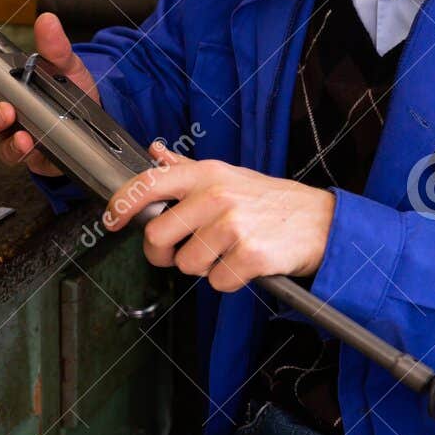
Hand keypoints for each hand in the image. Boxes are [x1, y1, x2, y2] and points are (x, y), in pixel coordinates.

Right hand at [0, 13, 95, 177]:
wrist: (98, 115)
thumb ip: (54, 46)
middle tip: (4, 110)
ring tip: (22, 133)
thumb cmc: (71, 90)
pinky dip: (24, 152)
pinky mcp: (33, 156)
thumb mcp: (64, 64)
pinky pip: (20, 158)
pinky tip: (32, 144)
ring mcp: (17, 138)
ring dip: (6, 139)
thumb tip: (47, 21)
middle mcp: (5, 117)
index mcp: (5, 91)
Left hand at [104, 143, 335, 292]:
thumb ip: (186, 169)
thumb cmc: (269, 202)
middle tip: (182, 252)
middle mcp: (216, 196)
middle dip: (164, 254)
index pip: (149, 184)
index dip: (122, 204)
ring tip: (228, 251)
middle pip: (158, 237)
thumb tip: (154, 151)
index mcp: (206, 175)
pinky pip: (217, 282)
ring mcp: (234, 226)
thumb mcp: (228, 176)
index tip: (111, 221)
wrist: (322, 222)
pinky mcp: (251, 255)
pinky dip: (229, 281)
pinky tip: (245, 264)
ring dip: (204, 268)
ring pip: (188, 265)